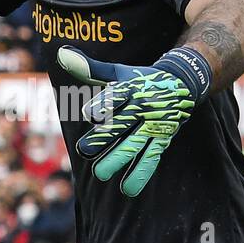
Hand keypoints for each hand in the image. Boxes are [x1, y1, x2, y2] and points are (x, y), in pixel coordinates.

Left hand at [56, 45, 195, 197]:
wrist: (182, 82)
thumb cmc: (140, 79)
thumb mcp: (117, 72)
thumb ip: (89, 68)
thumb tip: (61, 53)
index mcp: (129, 88)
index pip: (115, 97)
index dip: (102, 105)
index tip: (89, 114)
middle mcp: (141, 106)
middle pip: (121, 123)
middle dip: (103, 137)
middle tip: (83, 150)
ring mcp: (153, 124)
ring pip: (135, 143)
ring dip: (118, 159)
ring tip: (100, 174)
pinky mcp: (162, 138)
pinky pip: (151, 156)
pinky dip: (141, 172)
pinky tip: (129, 189)